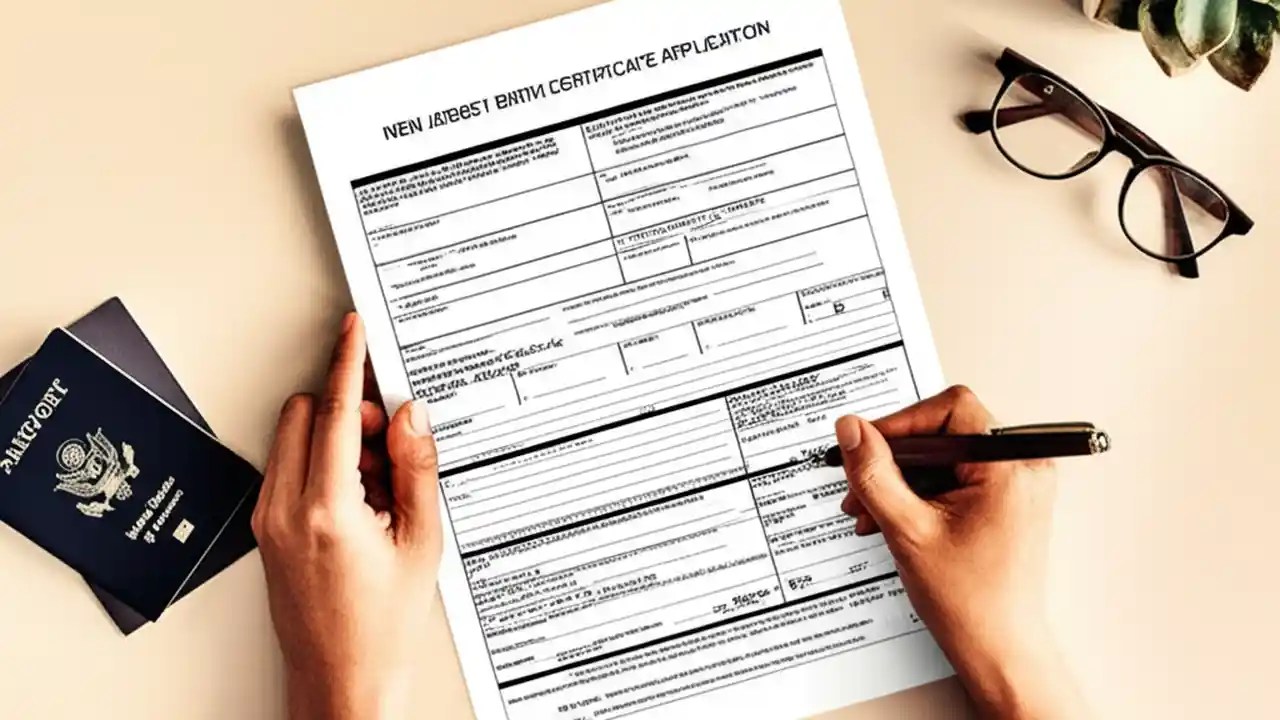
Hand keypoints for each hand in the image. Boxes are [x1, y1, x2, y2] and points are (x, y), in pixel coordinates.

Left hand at [252, 313, 442, 719]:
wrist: (343, 680)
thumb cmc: (383, 627)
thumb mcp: (421, 544)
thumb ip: (417, 469)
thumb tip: (409, 416)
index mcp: (327, 511)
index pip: (334, 414)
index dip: (348, 364)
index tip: (354, 330)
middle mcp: (285, 511)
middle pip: (304, 415)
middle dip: (345, 412)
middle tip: (388, 441)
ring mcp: (269, 521)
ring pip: (292, 440)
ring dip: (333, 440)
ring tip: (378, 485)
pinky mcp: (266, 531)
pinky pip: (287, 470)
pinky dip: (321, 466)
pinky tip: (360, 501)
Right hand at [835, 386, 1087, 718]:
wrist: (998, 648)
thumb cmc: (971, 602)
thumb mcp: (907, 529)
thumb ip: (875, 474)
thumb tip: (852, 430)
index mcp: (1009, 468)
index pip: (951, 409)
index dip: (902, 422)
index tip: (869, 445)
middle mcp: (1022, 468)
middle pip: (944, 432)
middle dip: (895, 460)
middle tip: (861, 487)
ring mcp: (1016, 485)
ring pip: (943, 457)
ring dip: (902, 481)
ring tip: (872, 513)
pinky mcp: (1005, 501)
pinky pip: (954, 477)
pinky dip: (920, 494)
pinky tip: (894, 518)